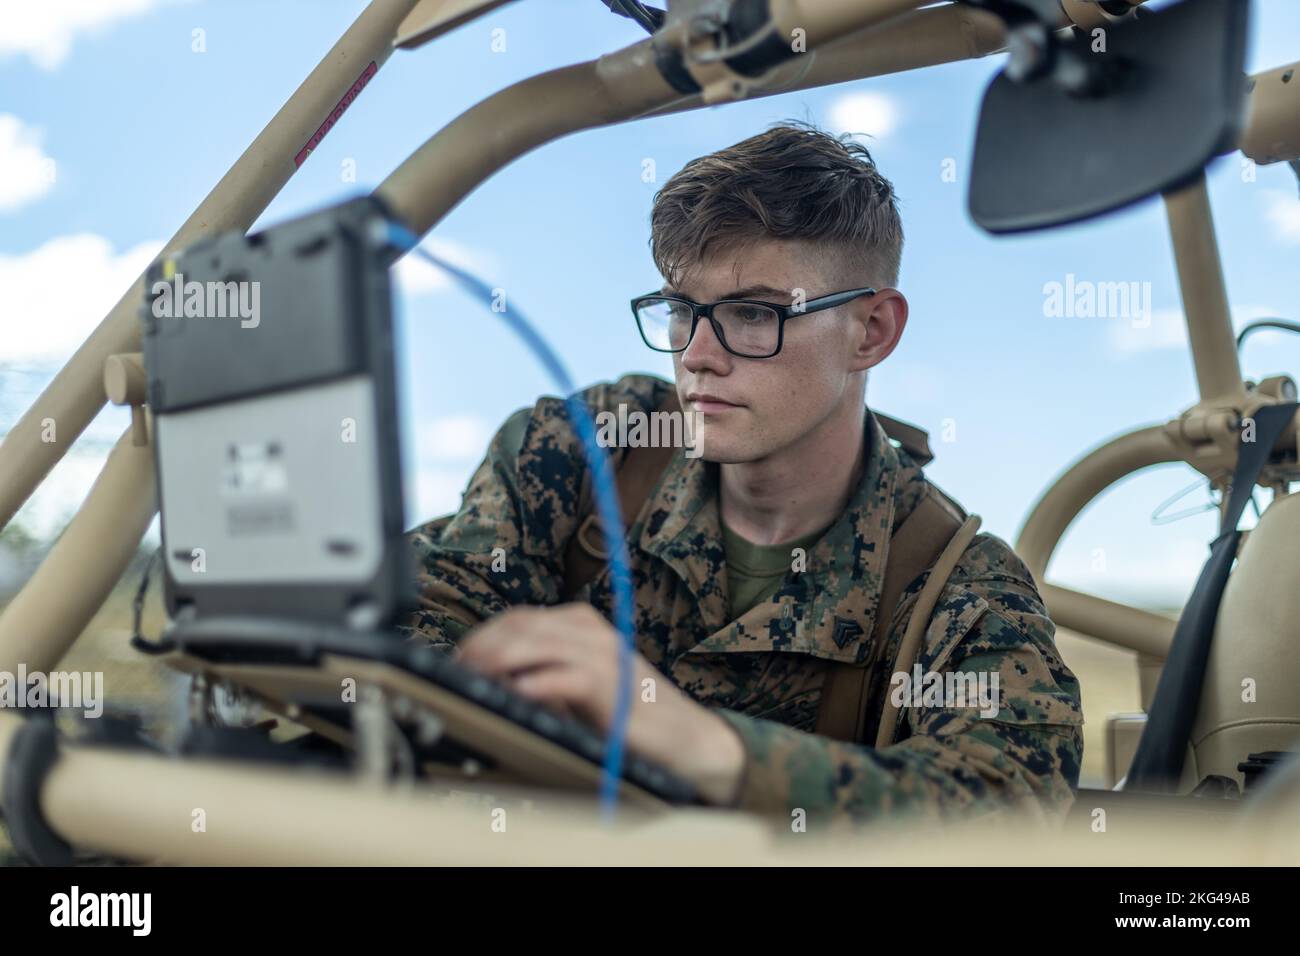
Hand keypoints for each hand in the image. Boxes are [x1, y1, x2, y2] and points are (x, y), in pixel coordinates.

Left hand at [458, 603, 744, 804]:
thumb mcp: (581, 686)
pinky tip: (515, 696)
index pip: (518, 617)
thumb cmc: (632, 717)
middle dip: (480, 647)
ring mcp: (603, 656)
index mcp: (583, 625)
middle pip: (519, 625)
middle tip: (456, 672)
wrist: (688, 741)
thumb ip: (545, 672)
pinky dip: (535, 684)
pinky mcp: (613, 687)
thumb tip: (491, 678)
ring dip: (497, 661)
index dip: (482, 636)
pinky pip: (565, 678)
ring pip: (535, 643)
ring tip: (473, 680)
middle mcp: (592, 632)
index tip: (457, 660)